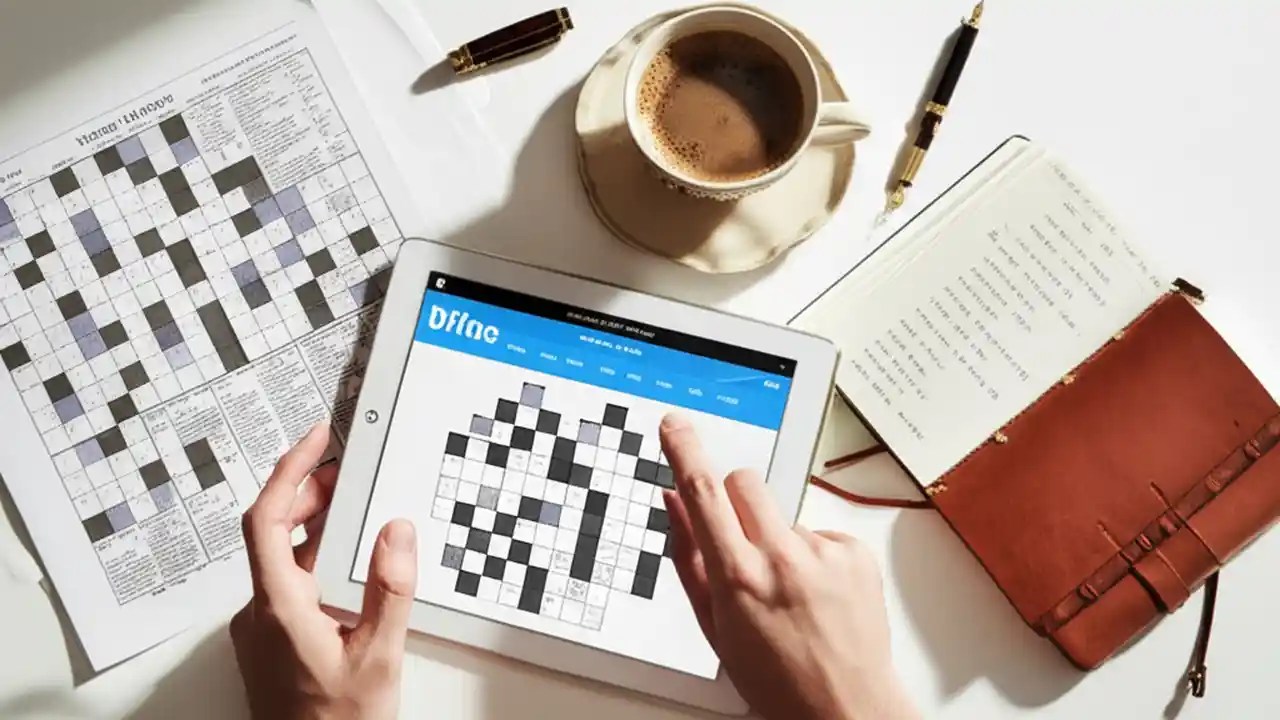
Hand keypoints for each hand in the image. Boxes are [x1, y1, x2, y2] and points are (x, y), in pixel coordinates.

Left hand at [230, 422, 418, 719]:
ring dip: (313, 525)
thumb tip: (395, 533)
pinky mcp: (270, 641)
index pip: (267, 519)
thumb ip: (390, 590)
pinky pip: (286, 582)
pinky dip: (314, 557)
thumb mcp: (379, 656)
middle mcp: (259, 614)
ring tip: (353, 507)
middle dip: (309, 492)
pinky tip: (346, 562)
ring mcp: (260, 629)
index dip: (289, 470)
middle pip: (272, 531)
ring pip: (280, 557)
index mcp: (278, 609)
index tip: (314, 439)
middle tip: (346, 468)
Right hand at [658, 414, 917, 719]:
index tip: (675, 425)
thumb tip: (673, 504)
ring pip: (783, 511)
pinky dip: (812, 554)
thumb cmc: (775, 678)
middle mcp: (784, 559)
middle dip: (734, 498)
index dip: (684, 451)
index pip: (704, 494)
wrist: (845, 707)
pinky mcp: (856, 553)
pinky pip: (819, 530)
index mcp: (739, 578)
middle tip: (739, 541)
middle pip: (746, 482)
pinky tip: (816, 592)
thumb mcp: (714, 626)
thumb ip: (689, 557)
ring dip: (777, 537)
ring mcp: (825, 554)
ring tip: (788, 590)